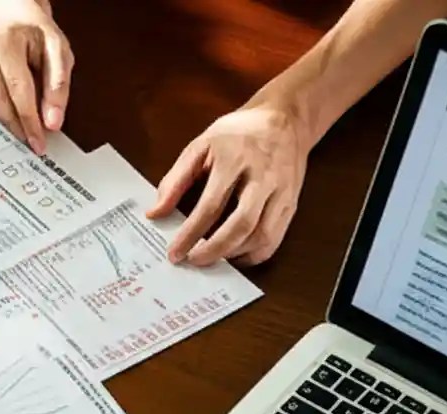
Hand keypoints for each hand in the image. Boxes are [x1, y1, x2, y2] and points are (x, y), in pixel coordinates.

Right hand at [0, 0, 72, 153]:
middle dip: (18, 127)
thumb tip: (53, 122)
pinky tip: (13, 119)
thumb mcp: (58, 51)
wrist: (11, 13)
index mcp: (8, 43)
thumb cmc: (36, 32)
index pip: (19, 90)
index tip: (39, 142)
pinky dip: (0, 113)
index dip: (29, 120)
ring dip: (9, 123)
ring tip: (26, 133)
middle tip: (33, 144)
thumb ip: (57, 86)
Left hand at [147, 100, 308, 266]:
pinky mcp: (291, 203)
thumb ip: (175, 180)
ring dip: (234, 254)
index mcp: (234, 159)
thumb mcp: (200, 146)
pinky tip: (235, 255)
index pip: (210, 205)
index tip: (174, 252)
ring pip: (262, 235)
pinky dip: (254, 254)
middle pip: (241, 224)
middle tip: (193, 261)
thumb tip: (155, 213)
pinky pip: (275, 238)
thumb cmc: (237, 134)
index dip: (190, 233)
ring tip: (211, 259)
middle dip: (215, 249)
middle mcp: (262, 176)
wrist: (285, 119)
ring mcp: (281, 191)